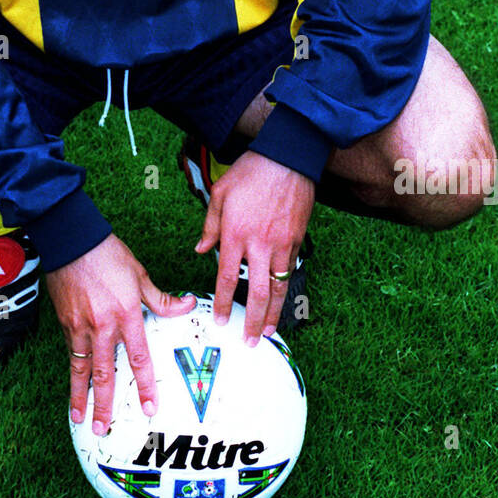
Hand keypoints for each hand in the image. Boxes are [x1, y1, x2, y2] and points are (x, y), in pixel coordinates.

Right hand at [45, 233, 194, 436]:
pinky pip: (71, 354)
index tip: (149, 407)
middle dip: (105, 404)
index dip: (145, 385)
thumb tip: (187, 305)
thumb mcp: (139, 274)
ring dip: (81, 397)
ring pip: (82, 370)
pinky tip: (73, 387)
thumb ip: (161, 298)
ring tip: (80, 419)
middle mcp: (102, 326)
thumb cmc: (108, 255)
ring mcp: (80, 327)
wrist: (72, 240)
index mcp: (126, 314)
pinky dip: (72, 374)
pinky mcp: (65, 323)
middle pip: (105, 373)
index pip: (138, 358)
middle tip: (104, 429)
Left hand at [195, 150, 313, 343]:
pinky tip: (280, 300)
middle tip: (249, 340)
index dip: (222, 302)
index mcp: (234, 233)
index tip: (220, 319)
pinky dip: (285, 289)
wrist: (287, 158)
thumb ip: (210, 225)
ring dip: (273, 313)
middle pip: (256, 292)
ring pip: (277, 287)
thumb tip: (201, 249)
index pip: (226, 277)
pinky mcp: (296, 240)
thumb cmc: (250, 172)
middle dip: (252, 320)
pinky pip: (290, 270)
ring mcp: (280, 244)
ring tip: (269, 331)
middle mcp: (258, 244)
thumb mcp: (220, 193)